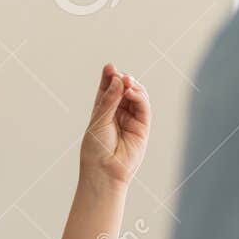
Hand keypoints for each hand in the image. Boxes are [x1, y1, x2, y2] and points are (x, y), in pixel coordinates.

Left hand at [79, 64, 149, 187]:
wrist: (103, 171)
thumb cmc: (95, 149)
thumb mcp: (98, 120)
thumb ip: (109, 100)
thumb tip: (119, 79)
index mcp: (103, 113)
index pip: (108, 91)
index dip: (109, 78)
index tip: (109, 66)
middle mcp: (117, 115)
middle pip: (123, 91)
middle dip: (122, 80)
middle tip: (119, 74)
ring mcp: (131, 121)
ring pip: (136, 97)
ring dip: (132, 87)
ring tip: (126, 81)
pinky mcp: (142, 128)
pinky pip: (143, 108)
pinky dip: (139, 97)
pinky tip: (132, 92)